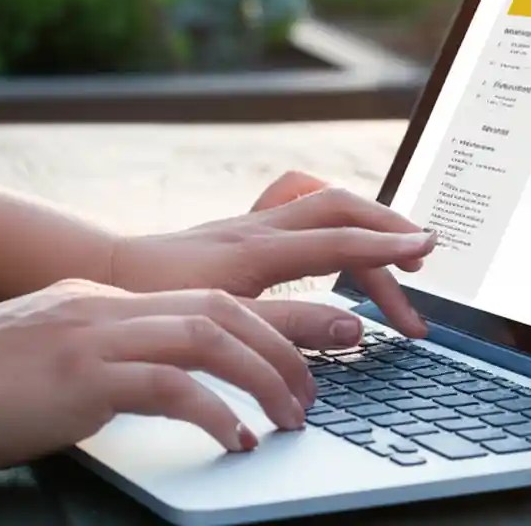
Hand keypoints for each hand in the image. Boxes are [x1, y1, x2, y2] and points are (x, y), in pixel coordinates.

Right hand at [0, 280, 371, 473]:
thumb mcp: (50, 351)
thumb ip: (101, 354)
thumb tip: (147, 380)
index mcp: (107, 299)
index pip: (206, 300)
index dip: (263, 324)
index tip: (299, 349)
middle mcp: (112, 307)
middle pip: (226, 309)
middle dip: (284, 345)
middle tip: (313, 389)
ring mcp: (100, 337)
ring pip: (213, 340)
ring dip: (266, 378)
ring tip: (291, 418)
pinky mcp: (86, 378)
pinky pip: (174, 389)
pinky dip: (217, 414)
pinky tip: (236, 441)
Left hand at [109, 171, 431, 336]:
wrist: (103, 272)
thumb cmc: (154, 301)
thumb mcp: (225, 323)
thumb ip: (292, 326)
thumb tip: (354, 327)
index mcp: (260, 249)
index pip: (341, 241)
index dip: (388, 247)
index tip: (427, 250)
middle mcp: (261, 226)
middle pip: (342, 212)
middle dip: (389, 231)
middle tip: (422, 262)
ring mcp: (251, 222)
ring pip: (325, 203)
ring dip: (366, 222)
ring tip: (394, 250)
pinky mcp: (242, 228)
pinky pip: (300, 205)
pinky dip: (331, 214)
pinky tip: (338, 233)